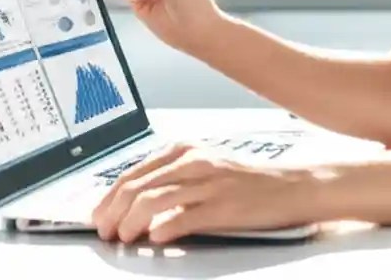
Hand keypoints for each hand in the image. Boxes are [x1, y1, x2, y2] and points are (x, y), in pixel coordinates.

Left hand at [91, 143, 322, 243]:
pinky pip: (182, 217)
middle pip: (137, 186)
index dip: (109, 198)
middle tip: (106, 231)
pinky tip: (156, 239)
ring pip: (153, 200)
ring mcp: (209, 183)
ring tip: (125, 237)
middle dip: (113, 212)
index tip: (99, 216)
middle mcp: (194, 162)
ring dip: (131, 223)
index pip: (133, 172)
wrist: (291, 188)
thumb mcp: (205, 170)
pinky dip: (162, 230)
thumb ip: (172, 181)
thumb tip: (133, 205)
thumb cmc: (247, 183)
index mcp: (185, 151)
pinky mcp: (223, 206)